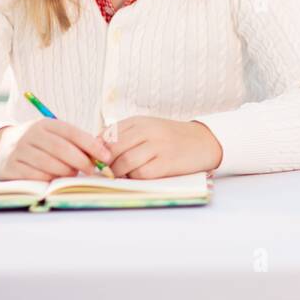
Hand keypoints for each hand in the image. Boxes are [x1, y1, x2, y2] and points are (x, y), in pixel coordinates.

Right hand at [0, 119, 111, 180]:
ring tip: (72, 174)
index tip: (106, 156)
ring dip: (66, 172)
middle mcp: (30, 134)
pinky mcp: (10, 167)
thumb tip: (100, 154)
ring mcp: (18, 150)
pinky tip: (54, 180)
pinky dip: (49, 180)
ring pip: (50, 164)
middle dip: (81, 161)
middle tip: (91, 169)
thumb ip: (72, 141)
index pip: (72, 132)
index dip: (91, 144)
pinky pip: (36, 176)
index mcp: (44, 124)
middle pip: (62, 149)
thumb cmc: (35, 143)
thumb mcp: (50, 135)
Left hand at [100, 116, 222, 178]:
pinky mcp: (167, 162)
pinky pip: (141, 174)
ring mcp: (158, 146)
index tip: (97, 161)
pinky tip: (138, 177)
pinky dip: (135, 178)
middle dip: (105, 164)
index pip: (106, 135)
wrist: (203, 141)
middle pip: (112, 149)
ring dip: (118, 174)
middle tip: (106, 173)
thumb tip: (95, 151)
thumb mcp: (147, 129)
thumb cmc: (170, 139)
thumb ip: (124, 136)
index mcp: (138, 121)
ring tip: (121, 176)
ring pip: (124, 162)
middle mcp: (147, 130)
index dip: (97, 151)